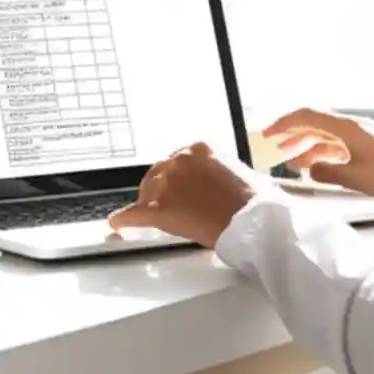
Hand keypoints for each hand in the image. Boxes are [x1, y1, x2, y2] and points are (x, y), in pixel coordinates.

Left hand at [107, 142, 263, 247]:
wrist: (252, 220)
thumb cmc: (254, 201)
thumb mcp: (242, 172)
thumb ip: (223, 172)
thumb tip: (224, 181)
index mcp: (200, 148)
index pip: (178, 159)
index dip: (177, 176)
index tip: (179, 184)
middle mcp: (180, 160)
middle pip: (159, 172)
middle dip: (160, 186)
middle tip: (166, 201)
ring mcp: (168, 184)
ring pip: (148, 191)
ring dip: (148, 202)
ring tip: (150, 215)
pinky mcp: (159, 209)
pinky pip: (134, 214)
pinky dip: (124, 220)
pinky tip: (118, 224)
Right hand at [263, 108, 373, 198]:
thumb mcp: (354, 176)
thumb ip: (327, 172)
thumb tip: (310, 169)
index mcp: (345, 127)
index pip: (307, 116)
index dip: (285, 123)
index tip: (268, 134)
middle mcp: (350, 127)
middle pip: (315, 125)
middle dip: (293, 135)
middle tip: (275, 147)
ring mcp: (359, 136)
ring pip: (325, 137)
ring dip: (307, 147)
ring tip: (292, 162)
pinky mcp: (367, 148)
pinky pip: (337, 147)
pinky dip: (323, 155)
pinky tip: (317, 168)